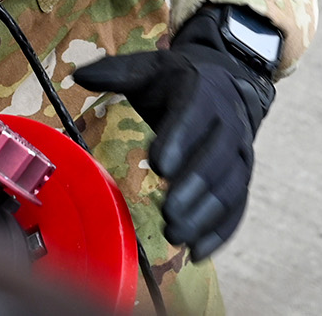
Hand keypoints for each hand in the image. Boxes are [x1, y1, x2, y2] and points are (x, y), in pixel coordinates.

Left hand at [73, 7, 275, 260]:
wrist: (226, 83)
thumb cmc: (177, 82)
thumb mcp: (150, 68)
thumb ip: (118, 73)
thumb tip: (79, 75)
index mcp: (202, 92)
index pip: (194, 115)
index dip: (179, 139)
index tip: (158, 163)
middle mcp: (228, 124)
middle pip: (216, 158)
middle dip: (193, 187)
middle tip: (169, 213)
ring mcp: (240, 153)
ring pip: (229, 187)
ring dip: (205, 215)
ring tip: (175, 235)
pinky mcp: (242, 177)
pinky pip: (237, 207)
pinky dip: (220, 232)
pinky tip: (197, 252)